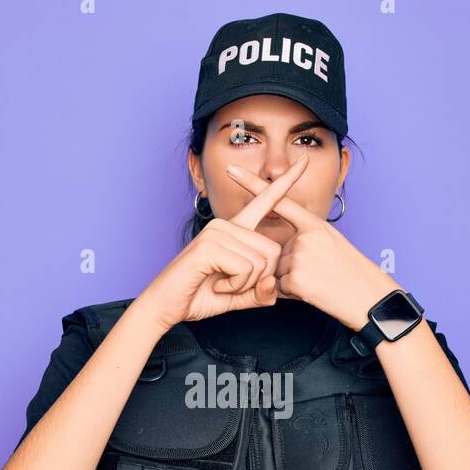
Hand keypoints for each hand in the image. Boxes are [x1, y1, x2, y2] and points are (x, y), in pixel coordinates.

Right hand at [138, 154, 311, 331]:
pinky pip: (245, 269)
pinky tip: (215, 285)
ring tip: (220, 284)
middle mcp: (227, 224)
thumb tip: (274, 285)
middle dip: (258, 279)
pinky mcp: (209, 245)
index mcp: (236, 229)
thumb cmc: (198, 297)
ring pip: (260, 262)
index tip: (304, 161)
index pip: (265, 201)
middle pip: (272, 251)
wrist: (165, 307)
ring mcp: (217, 231)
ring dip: (244, 285)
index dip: (285, 183)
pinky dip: (235, 286)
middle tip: (231, 285)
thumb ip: (260, 292)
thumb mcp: (239, 296)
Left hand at [224, 164, 400, 330]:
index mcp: (315, 224)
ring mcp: (299, 257)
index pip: (279, 201)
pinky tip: (314, 292)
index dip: (253, 185)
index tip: (232, 170)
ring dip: (291, 282)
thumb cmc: (353, 274)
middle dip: (290, 268)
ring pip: (276, 271)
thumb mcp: (332, 244)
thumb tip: (281, 250)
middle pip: (277, 252)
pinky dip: (292, 294)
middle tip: (320, 274)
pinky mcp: (294, 279)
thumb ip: (306, 239)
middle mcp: (304, 236)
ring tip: (319, 283)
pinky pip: (278, 288)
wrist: (369, 298)